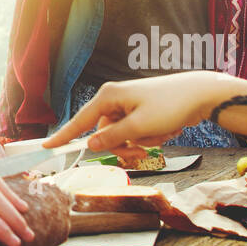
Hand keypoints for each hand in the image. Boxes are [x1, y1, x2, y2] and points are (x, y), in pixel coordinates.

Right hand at [43, 71, 224, 152]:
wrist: (199, 94)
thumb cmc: (170, 105)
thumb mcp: (140, 126)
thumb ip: (114, 137)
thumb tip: (90, 145)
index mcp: (108, 97)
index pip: (80, 120)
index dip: (64, 135)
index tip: (47, 146)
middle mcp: (114, 99)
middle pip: (105, 134)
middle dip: (124, 146)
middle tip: (142, 151)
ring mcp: (127, 105)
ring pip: (122, 137)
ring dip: (140, 142)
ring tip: (160, 134)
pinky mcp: (139, 111)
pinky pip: (135, 133)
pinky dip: (149, 137)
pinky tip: (166, 129)